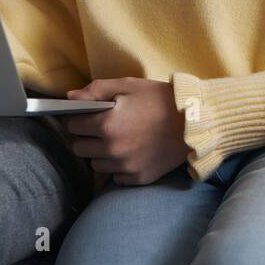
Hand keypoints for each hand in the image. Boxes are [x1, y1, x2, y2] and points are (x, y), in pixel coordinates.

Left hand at [63, 77, 189, 184]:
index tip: (86, 115)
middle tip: (100, 128)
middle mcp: (112, 150)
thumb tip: (70, 98)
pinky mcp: (139, 178)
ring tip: (117, 141)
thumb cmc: (160, 99)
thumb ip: (96, 91)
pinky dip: (118, 167)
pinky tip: (130, 153)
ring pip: (95, 165)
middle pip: (79, 148)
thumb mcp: (128, 85)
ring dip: (100, 154)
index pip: (73, 126)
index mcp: (106, 125)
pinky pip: (116, 177)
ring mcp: (126, 167)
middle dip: (85, 137)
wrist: (194, 122)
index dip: (77, 118)